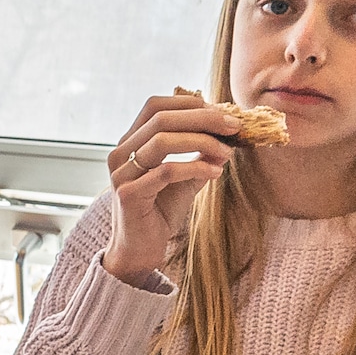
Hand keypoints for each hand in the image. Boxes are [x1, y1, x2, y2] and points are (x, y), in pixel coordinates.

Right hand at [102, 92, 247, 284]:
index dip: (190, 103)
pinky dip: (196, 168)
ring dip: (202, 142)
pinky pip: (166, 172)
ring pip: (162, 141)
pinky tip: (216, 173)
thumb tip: (229, 133)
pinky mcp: (128, 195)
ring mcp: (121, 174)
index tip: (223, 113)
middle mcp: (120, 153)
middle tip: (235, 126)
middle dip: (204, 118)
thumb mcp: (185, 177)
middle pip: (161, 118)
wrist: (140, 250)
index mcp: (130, 142)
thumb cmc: (160, 211)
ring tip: (227, 152)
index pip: (155, 105)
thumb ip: (201, 154)